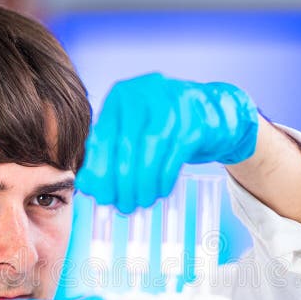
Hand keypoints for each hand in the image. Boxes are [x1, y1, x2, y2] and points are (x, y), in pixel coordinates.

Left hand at [76, 72, 258, 213]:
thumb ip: (108, 155)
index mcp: (122, 95)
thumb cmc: (166, 126)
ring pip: (150, 150)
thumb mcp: (134, 135)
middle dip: (122, 182)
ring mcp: (172, 103)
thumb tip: (86, 186)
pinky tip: (159, 192)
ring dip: (143, 183)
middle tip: (122, 207)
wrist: (214, 112)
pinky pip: (175, 155)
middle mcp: (145, 92)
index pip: (103, 137)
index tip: (100, 198)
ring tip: (140, 203)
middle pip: (125, 145)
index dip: (100, 171)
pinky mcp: (195, 120)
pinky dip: (164, 178)